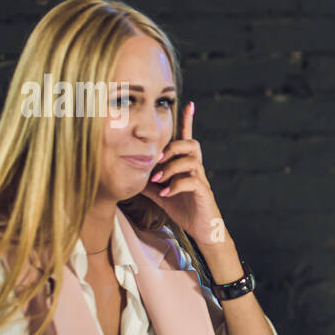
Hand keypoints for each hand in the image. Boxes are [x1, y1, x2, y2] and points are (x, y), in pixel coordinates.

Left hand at [144, 102, 223, 247]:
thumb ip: (149, 182)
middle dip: (172, 147)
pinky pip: (192, 181)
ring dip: (171, 167)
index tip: (188, 104)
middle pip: (191, 144)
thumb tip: (129, 173)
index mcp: (186, 165)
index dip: (188, 121)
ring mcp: (202, 180)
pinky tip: (165, 193)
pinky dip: (175, 186)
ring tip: (157, 179)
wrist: (203, 230)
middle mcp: (196, 169)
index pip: (188, 138)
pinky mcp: (204, 193)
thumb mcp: (161, 193)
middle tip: (155, 159)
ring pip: (191, 161)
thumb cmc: (185, 209)